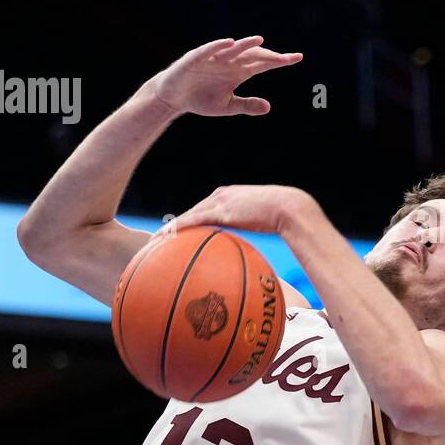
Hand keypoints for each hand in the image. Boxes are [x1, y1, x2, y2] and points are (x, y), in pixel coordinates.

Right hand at [148, 36, 302, 117]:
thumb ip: (246, 105)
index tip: (298, 58)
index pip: (263, 63)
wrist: (173, 99)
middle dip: (268, 55)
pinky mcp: (195, 58)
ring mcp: (213, 58)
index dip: (280, 60)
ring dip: (246, 44)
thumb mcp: (227, 106)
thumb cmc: (201, 99)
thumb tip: (268, 107)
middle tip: (284, 58)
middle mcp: (229, 61)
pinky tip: (230, 43)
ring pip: (233, 49)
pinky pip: (209, 50)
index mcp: (239, 71)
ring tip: (260, 41)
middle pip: (253, 55)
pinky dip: (219, 46)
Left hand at [168, 184, 316, 236]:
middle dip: (176, 226)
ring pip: (188, 216)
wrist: (290, 207)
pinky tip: (165, 239)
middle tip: (159, 239)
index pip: (205, 210)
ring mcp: (219, 202)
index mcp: (231, 197)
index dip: (191, 222)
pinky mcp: (220, 211)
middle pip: (192, 212)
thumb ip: (259, 229)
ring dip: (171, 229)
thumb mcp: (268, 221)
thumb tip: (260, 248)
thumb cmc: (285, 217)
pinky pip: (193, 221)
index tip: (180, 234)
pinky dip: (178, 229)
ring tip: (154, 241)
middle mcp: (220, 196)